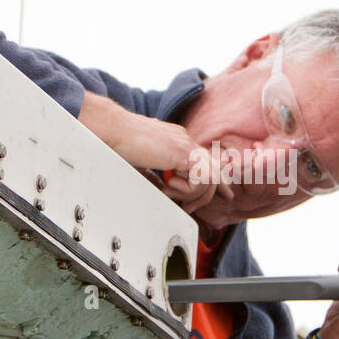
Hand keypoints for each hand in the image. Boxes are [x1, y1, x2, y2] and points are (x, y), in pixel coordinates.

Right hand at [78, 93, 232, 214]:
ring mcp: (186, 145)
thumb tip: (166, 189)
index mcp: (178, 141)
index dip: (218, 180)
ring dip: (190, 194)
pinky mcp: (184, 153)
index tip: (225, 194)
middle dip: (209, 194)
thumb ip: (161, 173)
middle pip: (215, 170)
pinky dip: (185, 190)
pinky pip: (200, 180)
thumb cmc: (120, 143)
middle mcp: (185, 140)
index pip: (208, 160)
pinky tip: (167, 185)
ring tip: (168, 192)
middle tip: (189, 208)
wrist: (112, 130)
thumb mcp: (146, 162)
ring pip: (209, 178)